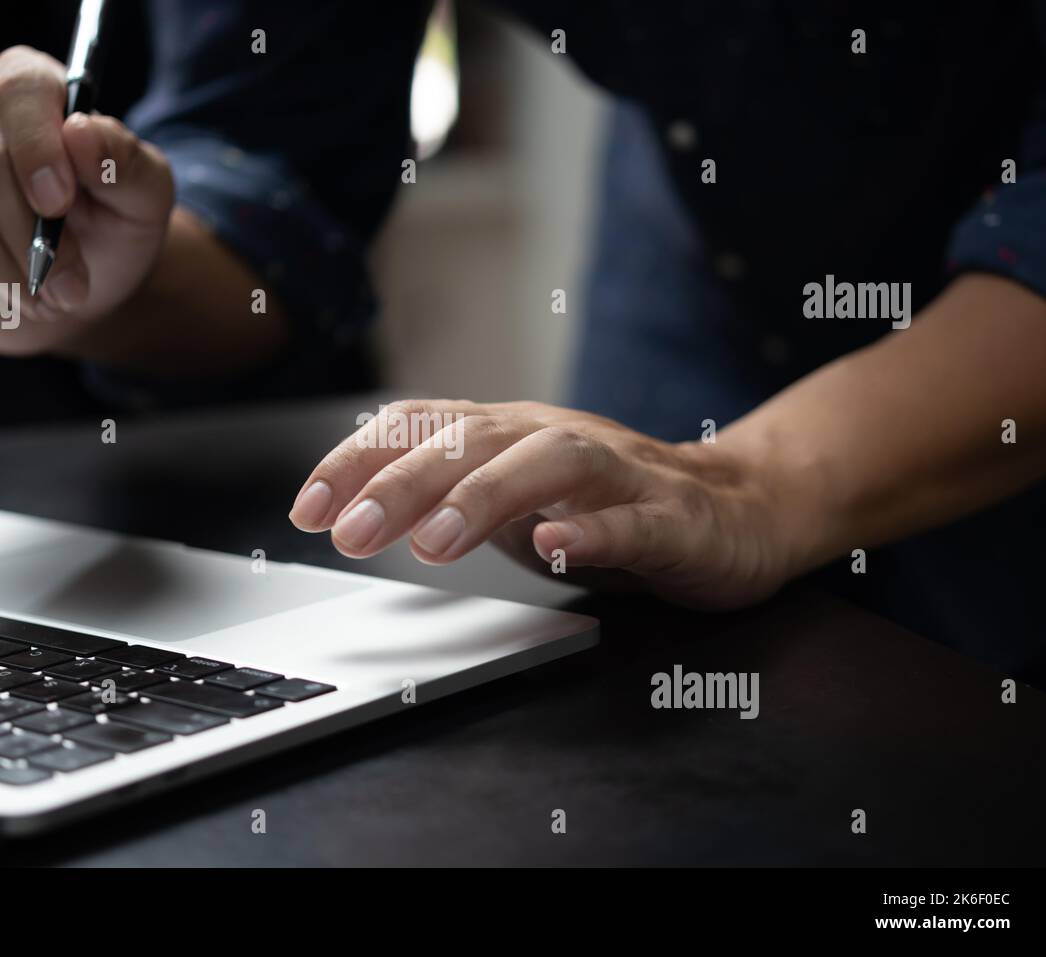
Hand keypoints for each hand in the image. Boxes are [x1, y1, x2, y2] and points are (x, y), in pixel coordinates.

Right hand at [0, 46, 174, 354]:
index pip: (19, 93)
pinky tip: (8, 305)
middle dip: (33, 240)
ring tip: (47, 302)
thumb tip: (82, 133)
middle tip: (70, 288)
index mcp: (23, 84)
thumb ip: (123, 162)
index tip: (60, 206)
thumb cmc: (108, 226)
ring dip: (8, 275)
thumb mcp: (142, 197)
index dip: (39, 150)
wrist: (73, 283)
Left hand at [289, 399, 814, 609]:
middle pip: (474, 439)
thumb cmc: (608, 503)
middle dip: (404, 483)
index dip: (361, 461)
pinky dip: (593, 530)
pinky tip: (558, 549)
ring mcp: (617, 471)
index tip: (308, 510)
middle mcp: (554, 437)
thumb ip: (446, 492)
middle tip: (352, 534)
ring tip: (437, 545)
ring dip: (486, 498)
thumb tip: (356, 506)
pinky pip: (632, 517)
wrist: (737, 508)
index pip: (423, 427)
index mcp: (508, 433)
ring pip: (548, 464)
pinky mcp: (673, 514)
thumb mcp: (511, 496)